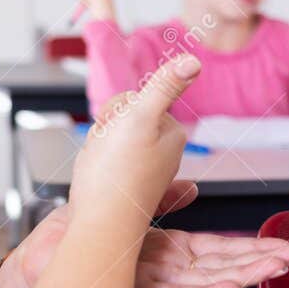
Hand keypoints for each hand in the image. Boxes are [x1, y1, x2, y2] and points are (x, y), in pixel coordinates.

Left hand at [1, 180, 288, 287]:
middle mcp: (168, 271)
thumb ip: (165, 198)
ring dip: (245, 276)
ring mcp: (157, 284)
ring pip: (209, 282)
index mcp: (169, 252)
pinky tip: (231, 287)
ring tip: (277, 271)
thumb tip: (191, 186)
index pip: (221, 250)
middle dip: (262, 263)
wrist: (43, 262)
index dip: (253, 249)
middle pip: (225, 266)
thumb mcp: (132, 210)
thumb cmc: (81, 239)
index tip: (283, 248)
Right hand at [71, 55, 197, 229]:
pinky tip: (97, 182)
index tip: (116, 130)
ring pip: (108, 140)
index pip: (132, 100)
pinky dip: (94, 167)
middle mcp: (162, 153)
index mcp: (172, 134)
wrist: (98, 226)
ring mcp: (142, 170)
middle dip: (104, 130)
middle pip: (120, 119)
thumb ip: (165, 86)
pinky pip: (102, 162)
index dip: (114, 111)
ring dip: (96, 149)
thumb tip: (193, 61)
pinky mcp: (124, 185)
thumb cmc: (116, 176)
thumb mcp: (141, 117)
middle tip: (106, 152)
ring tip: (100, 168)